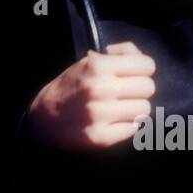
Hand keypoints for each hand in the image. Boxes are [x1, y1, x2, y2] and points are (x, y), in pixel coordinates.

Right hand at [24, 41, 155, 150]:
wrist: (44, 118)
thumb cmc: (72, 86)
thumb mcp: (89, 62)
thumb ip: (119, 55)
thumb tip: (140, 58)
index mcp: (98, 65)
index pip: (147, 65)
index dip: (143, 69)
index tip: (134, 74)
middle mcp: (100, 88)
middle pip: (148, 87)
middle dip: (140, 89)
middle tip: (127, 93)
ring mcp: (101, 114)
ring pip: (144, 109)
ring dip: (135, 109)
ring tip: (120, 108)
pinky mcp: (101, 137)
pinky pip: (134, 128)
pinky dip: (127, 125)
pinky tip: (114, 122)